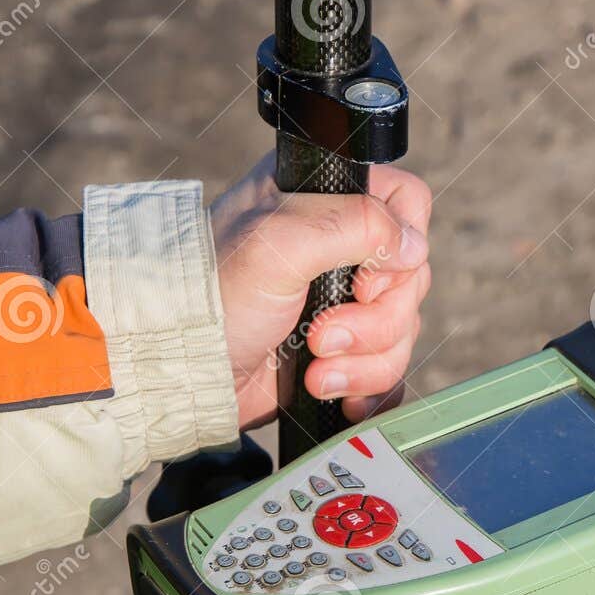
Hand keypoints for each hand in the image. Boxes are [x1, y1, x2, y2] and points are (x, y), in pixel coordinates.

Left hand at [211, 152, 432, 429]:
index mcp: (324, 199)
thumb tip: (413, 247)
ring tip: (315, 371)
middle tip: (321, 334)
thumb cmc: (214, 296)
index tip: (362, 278)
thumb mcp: (280, 240)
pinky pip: (389, 371)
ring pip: (402, 331)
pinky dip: (370, 389)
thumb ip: (355, 224)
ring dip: (363, 362)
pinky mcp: (342, 354)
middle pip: (412, 279)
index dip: (400, 246)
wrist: (181, 372)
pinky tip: (337, 395)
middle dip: (372, 321)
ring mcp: (342, 303)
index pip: (406, 205)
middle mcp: (338, 247)